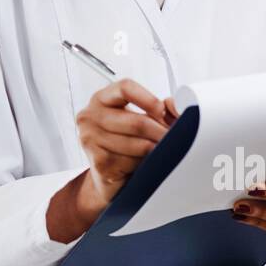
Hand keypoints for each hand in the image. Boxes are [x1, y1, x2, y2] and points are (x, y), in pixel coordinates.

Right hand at [75, 79, 175, 214]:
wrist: (106, 177)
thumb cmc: (126, 144)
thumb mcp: (140, 120)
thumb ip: (159, 109)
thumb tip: (175, 104)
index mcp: (101, 99)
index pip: (125, 88)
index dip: (148, 99)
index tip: (162, 111)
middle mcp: (90, 116)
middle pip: (136, 121)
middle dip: (160, 132)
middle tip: (174, 139)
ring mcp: (90, 139)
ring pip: (136, 143)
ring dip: (153, 150)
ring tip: (159, 151)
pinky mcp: (97, 161)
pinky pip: (130, 161)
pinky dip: (141, 163)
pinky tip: (142, 163)